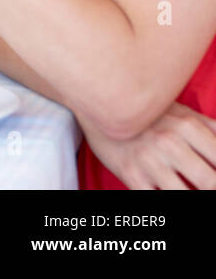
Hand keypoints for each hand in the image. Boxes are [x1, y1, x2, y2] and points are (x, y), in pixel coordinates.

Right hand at [80, 103, 215, 188]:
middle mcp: (170, 141)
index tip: (214, 177)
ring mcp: (148, 159)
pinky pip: (155, 198)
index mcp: (188, 125)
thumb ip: (212, 128)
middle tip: (206, 184)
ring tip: (185, 187)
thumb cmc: (148, 113)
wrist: (100, 104)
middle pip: (209, 181)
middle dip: (210, 186)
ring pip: (185, 194)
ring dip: (190, 193)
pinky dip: (167, 199)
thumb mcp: (182, 112)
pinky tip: (168, 191)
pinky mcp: (131, 173)